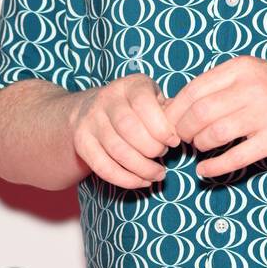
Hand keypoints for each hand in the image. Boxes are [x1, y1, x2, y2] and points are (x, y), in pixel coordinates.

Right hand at [68, 73, 179, 190]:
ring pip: (117, 150)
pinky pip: (103, 166)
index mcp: (129, 86)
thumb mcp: (152, 98)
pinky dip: (126, 179)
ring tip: (158, 173)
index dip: (161, 126)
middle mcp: (106, 99)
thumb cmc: (133, 107)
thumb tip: (184, 126)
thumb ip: (168, 110)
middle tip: (163, 154)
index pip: (143, 103)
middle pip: (129, 128)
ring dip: (142, 168)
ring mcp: (90, 121)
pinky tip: (142, 181)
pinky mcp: (82, 142)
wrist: (88, 108)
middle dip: (152, 148)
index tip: (174, 141)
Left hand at [162, 56, 266, 176]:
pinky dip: (214, 167)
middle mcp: (254, 87)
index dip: (175, 111)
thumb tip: (171, 106)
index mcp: (241, 68)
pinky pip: (236, 157)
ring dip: (200, 145)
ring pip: (215, 134)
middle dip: (183, 131)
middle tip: (183, 138)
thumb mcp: (249, 74)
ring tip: (201, 147)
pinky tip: (204, 170)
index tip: (170, 124)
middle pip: (200, 113)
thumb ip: (217, 86)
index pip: (193, 90)